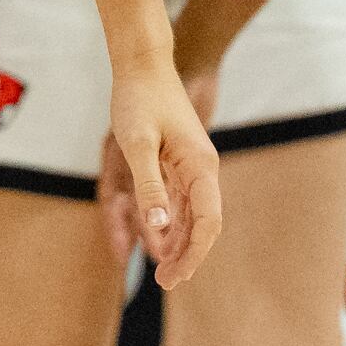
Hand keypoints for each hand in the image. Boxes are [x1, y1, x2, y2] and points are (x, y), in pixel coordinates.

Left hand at [96, 54, 223, 289]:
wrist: (142, 64)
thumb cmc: (139, 98)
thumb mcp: (138, 143)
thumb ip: (149, 186)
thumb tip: (161, 230)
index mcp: (200, 166)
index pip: (208, 222)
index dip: (193, 255)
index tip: (172, 277)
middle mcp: (202, 169)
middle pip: (203, 224)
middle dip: (187, 255)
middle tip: (164, 281)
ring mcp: (192, 166)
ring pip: (191, 215)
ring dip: (178, 243)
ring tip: (160, 268)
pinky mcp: (178, 162)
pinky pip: (180, 201)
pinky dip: (170, 223)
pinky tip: (157, 239)